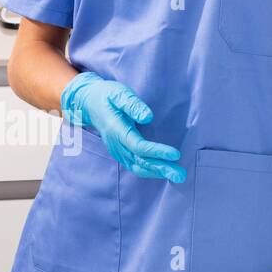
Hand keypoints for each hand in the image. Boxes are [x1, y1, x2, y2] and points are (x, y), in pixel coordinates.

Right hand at [60, 72, 185, 182]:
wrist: (89, 103)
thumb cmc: (108, 96)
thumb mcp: (119, 94)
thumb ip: (133, 105)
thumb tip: (148, 117)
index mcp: (117, 130)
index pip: (139, 146)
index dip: (157, 152)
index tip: (176, 154)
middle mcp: (116, 144)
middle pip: (140, 161)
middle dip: (162, 169)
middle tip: (181, 175)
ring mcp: (117, 150)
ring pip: (138, 167)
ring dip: (158, 173)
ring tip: (177, 177)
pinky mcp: (120, 152)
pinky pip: (134, 165)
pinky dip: (149, 171)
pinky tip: (163, 172)